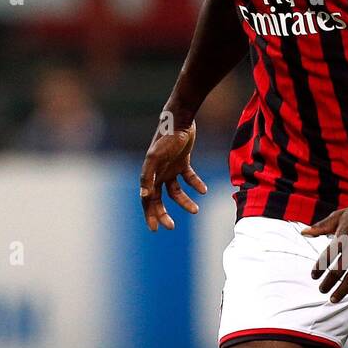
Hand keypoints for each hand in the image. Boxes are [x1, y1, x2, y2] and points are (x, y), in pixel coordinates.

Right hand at [139, 116, 206, 231]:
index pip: (146, 199)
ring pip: (175, 191)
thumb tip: (144, 195)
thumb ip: (148, 176)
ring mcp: (170, 168)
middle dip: (163, 214)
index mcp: (149, 174)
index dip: (149, 214)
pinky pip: (188, 178)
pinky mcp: (183, 162)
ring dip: (184, 202)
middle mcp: (158, 173)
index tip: (156, 229)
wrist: (180, 118)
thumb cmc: (166, 137)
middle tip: (171, 227)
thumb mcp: (155, 157)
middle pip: (158, 199)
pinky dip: (195, 185)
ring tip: (195, 210)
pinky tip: (203, 190)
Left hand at [303, 197, 347, 300]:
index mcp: (342, 235)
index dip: (318, 268)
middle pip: (338, 270)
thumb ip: (321, 226)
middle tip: (322, 290)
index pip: (326, 256)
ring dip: (341, 290)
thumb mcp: (339, 215)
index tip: (314, 276)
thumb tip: (303, 233)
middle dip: (328, 283)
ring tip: (334, 298)